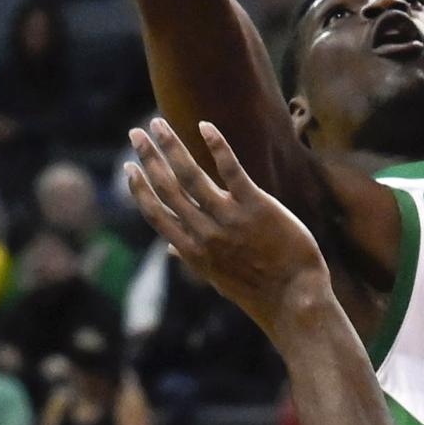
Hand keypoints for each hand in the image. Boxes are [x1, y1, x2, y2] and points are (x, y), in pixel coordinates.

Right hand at [122, 119, 327, 330]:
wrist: (294, 301)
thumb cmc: (259, 290)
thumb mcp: (217, 279)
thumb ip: (192, 257)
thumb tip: (169, 249)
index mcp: (192, 251)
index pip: (155, 213)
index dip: (139, 189)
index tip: (129, 168)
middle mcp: (204, 233)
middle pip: (167, 188)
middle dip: (148, 158)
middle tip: (136, 133)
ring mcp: (229, 219)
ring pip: (190, 175)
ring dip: (170, 146)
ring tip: (157, 123)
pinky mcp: (256, 206)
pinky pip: (231, 171)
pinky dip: (217, 146)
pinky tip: (205, 125)